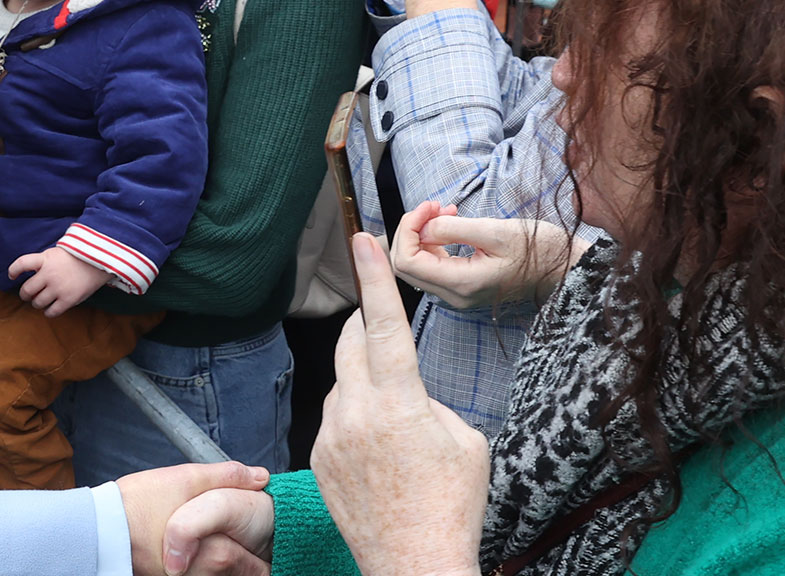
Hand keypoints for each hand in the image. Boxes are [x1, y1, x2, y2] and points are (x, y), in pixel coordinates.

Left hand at [8, 246, 108, 316]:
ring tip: (42, 300)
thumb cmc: (77, 257)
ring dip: (37, 303)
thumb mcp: (56, 253)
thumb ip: (43, 262)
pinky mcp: (68, 299)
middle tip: (28, 294)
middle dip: (25, 294)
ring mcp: (58, 288)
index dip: (13, 271)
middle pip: (26, 290)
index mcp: (45, 259)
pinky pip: (51, 312)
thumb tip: (30, 275)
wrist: (99, 260)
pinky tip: (51, 308)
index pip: (21, 264)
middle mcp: (49, 274)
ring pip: (37, 303)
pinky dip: (48, 312)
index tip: (12, 276)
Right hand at [119, 462, 271, 575]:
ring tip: (239, 566)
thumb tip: (260, 477)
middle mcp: (196, 574)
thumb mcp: (185, 479)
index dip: (261, 567)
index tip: (271, 565)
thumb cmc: (139, 504)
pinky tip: (203, 564)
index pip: (250, 568)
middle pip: (232, 575)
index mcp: (211, 553)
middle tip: (262, 568)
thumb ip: (226, 476)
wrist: (97, 529)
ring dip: (226, 572)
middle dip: (247, 571)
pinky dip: (200, 571)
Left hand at [312, 234, 487, 575]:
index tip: (363, 241)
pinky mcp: (318, 458)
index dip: (374, 278)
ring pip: (342, 384)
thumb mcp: (465, 441)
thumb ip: (431, 402)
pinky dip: (354, 418)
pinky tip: (379, 451)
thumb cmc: (452, 506)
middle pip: (351, 344)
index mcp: (399, 402)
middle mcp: (356, 413)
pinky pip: (334, 419)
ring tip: (397, 423)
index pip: (383, 325)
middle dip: (363, 324)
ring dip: (364, 382)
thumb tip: (409, 393)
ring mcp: (331, 437)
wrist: (415, 564)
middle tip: (375, 316)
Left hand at [389, 201, 589, 309]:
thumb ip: (453, 229)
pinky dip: (435, 242)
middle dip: (413, 230)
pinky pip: (435, 265)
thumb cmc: (539, 249)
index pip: (408, 262)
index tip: (429, 206)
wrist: (565, 268)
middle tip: (435, 205)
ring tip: (445, 210)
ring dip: (424, 233)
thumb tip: (423, 227)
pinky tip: (451, 222)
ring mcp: (459, 295)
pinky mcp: (464, 287)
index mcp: (462, 284)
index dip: (409, 229)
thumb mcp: (496, 231)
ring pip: (419, 265)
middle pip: (407, 265)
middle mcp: (455, 296)